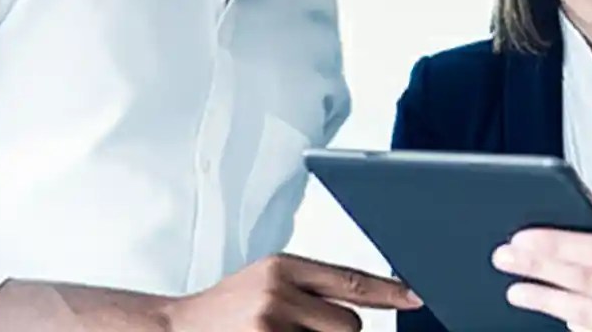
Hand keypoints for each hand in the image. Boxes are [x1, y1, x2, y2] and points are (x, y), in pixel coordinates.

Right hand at [161, 253, 422, 330]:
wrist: (174, 329)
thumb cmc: (229, 310)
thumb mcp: (269, 282)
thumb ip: (313, 289)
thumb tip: (364, 307)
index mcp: (283, 266)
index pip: (352, 280)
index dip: (389, 291)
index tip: (417, 298)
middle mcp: (278, 293)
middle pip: (349, 326)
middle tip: (299, 330)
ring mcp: (270, 326)